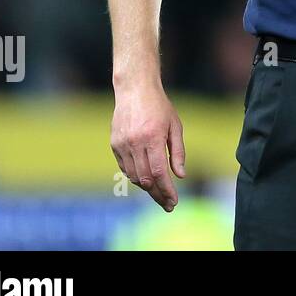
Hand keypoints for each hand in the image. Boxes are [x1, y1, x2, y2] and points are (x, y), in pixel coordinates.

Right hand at [111, 78, 185, 210]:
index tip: (173, 201)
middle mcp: (135, 143)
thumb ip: (177, 152)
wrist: (134, 90)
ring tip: (159, 194)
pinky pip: (125, 168)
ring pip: (133, 176)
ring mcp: (122, 145)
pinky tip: (146, 180)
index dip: (166, 190)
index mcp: (152, 138)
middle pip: (145, 179)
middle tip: (168, 205)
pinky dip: (135, 176)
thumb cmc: (160, 107)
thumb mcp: (175, 126)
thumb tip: (180, 176)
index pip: (158, 173)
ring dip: (146, 188)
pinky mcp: (114, 145)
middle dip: (157, 194)